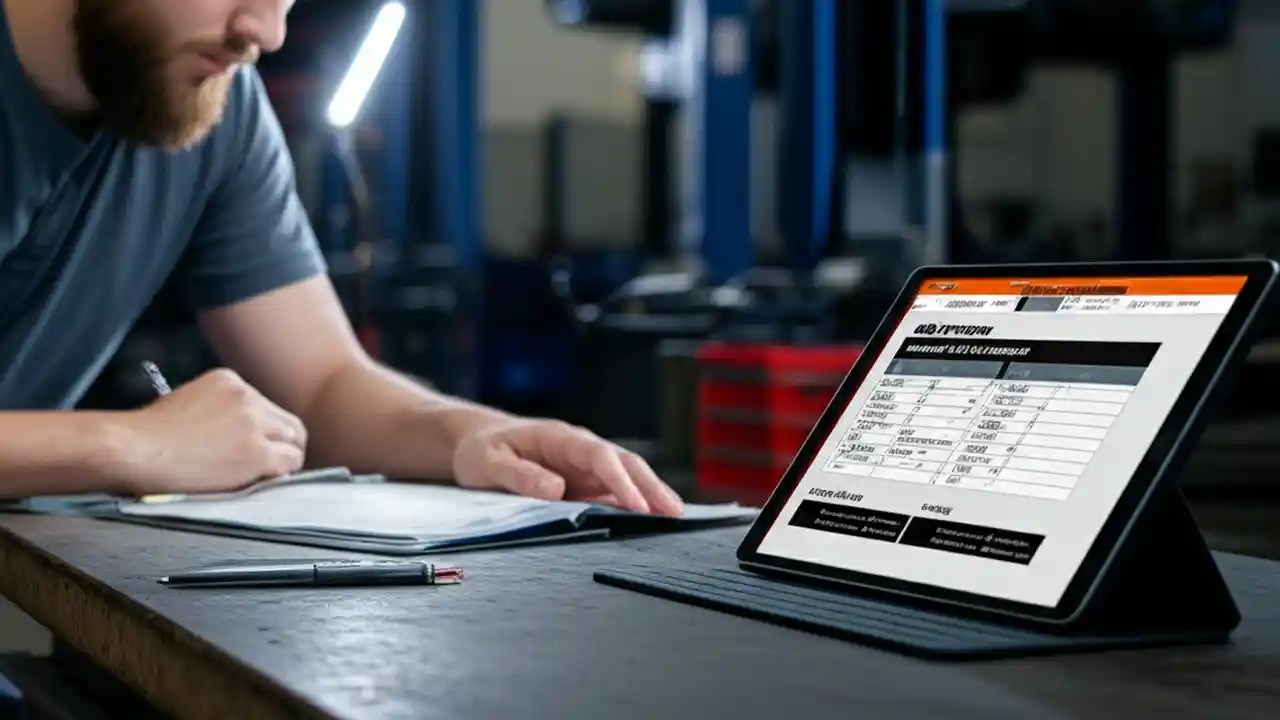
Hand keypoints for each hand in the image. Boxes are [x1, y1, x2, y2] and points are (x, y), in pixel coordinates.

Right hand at [111, 369, 307, 494]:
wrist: (134, 449)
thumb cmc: (146, 435)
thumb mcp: (186, 402)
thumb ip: (216, 412)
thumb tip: (231, 436)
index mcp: (229, 381)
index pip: (265, 407)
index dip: (265, 431)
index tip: (256, 446)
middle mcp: (247, 396)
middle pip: (287, 423)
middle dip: (283, 444)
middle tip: (273, 465)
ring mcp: (254, 424)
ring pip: (294, 442)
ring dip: (285, 461)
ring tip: (267, 477)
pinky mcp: (256, 452)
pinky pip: (289, 464)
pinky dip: (282, 475)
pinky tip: (265, 483)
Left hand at [453, 419, 684, 515]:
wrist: (479, 443)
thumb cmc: (482, 451)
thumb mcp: (489, 462)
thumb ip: (519, 475)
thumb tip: (556, 489)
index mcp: (560, 438)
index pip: (600, 457)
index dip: (620, 480)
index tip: (637, 506)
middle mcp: (580, 449)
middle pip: (625, 463)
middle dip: (651, 486)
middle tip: (676, 513)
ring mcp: (585, 466)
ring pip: (627, 477)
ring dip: (651, 495)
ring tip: (676, 520)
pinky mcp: (584, 483)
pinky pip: (615, 493)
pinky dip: (636, 506)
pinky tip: (652, 523)